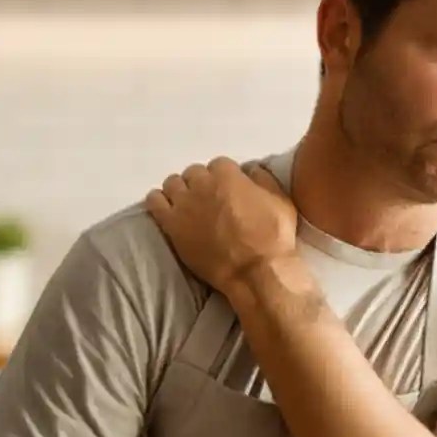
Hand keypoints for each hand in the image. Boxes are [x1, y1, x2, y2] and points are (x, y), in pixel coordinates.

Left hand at [145, 156, 297, 294]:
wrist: (255, 271)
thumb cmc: (273, 237)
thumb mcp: (281, 201)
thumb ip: (264, 179)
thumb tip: (251, 169)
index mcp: (228, 175)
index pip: (220, 164)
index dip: (225, 177)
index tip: (229, 190)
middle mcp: (202, 184)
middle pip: (194, 172)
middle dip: (202, 183)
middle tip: (210, 200)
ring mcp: (183, 204)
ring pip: (172, 183)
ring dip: (181, 190)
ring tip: (189, 205)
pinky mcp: (171, 225)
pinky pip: (155, 202)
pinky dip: (159, 200)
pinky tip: (167, 208)